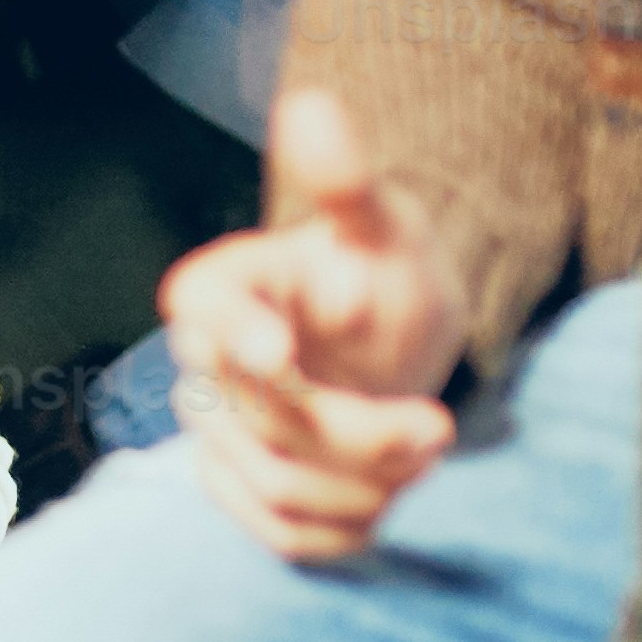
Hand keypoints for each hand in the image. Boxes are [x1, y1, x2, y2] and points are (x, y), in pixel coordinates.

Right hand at [166, 87, 462, 562]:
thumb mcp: (380, 225)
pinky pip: (285, 535)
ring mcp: (216, 434)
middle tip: (440, 426)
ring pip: (281, 487)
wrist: (390, 343)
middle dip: (363, 432)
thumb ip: (344, 182)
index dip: (237, 336)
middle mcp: (202, 365)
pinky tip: (394, 493)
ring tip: (428, 452)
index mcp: (220, 289)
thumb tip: (311, 107)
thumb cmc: (382, 275)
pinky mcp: (241, 492)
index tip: (282, 353)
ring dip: (370, 486)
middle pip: (267, 419)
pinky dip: (351, 526)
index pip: (203, 313)